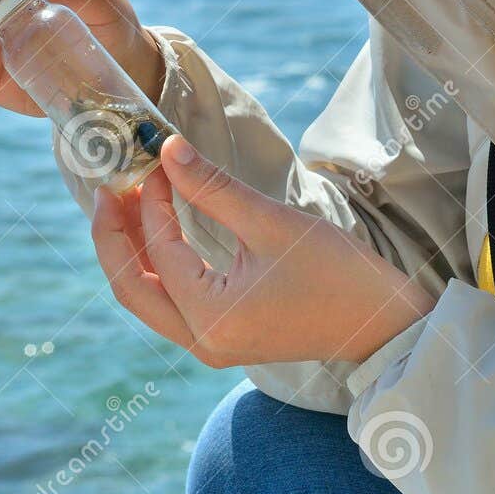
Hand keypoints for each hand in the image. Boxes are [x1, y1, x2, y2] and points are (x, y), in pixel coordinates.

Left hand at [91, 134, 436, 367]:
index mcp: (210, 316)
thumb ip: (212, 187)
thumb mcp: (270, 221)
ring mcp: (209, 346)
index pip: (160, 248)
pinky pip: (169, 302)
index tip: (157, 156)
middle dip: (114, 234)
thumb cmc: (338, 272)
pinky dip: (157, 266)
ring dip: (132, 250)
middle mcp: (200, 341)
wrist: (384, 323)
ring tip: (132, 200)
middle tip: (110, 187)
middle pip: (129, 287)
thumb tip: (167, 147)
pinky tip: (159, 228)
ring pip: (145, 297)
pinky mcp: (221, 338)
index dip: (152, 197)